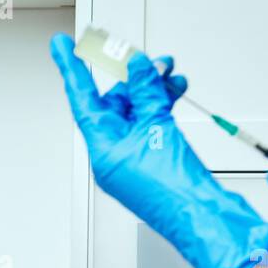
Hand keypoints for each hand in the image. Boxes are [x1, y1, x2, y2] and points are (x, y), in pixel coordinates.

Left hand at [50, 32, 267, 267]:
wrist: (206, 221)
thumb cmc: (177, 192)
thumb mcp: (159, 129)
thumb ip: (147, 93)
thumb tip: (137, 67)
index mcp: (103, 152)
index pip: (82, 103)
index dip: (72, 71)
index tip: (61, 46)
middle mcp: (113, 157)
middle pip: (114, 105)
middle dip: (134, 79)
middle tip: (153, 60)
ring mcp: (134, 160)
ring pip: (137, 113)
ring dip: (153, 90)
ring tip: (173, 74)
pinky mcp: (155, 162)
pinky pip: (152, 126)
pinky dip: (163, 107)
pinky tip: (176, 93)